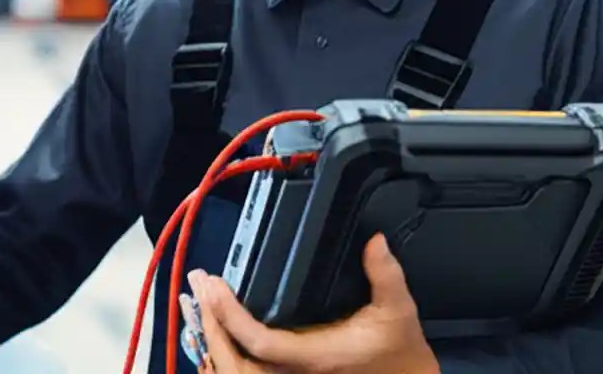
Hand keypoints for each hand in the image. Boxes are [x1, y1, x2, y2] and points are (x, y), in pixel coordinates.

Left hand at [191, 234, 438, 373]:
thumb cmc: (401, 353)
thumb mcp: (398, 311)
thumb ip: (386, 275)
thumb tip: (375, 241)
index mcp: (314, 356)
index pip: (260, 342)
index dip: (232, 317)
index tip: (216, 286)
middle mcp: (297, 371)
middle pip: (237, 358)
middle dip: (212, 321)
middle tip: (200, 284)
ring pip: (238, 367)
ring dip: (216, 334)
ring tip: (202, 299)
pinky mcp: (292, 373)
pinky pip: (249, 367)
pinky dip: (230, 347)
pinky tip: (220, 323)